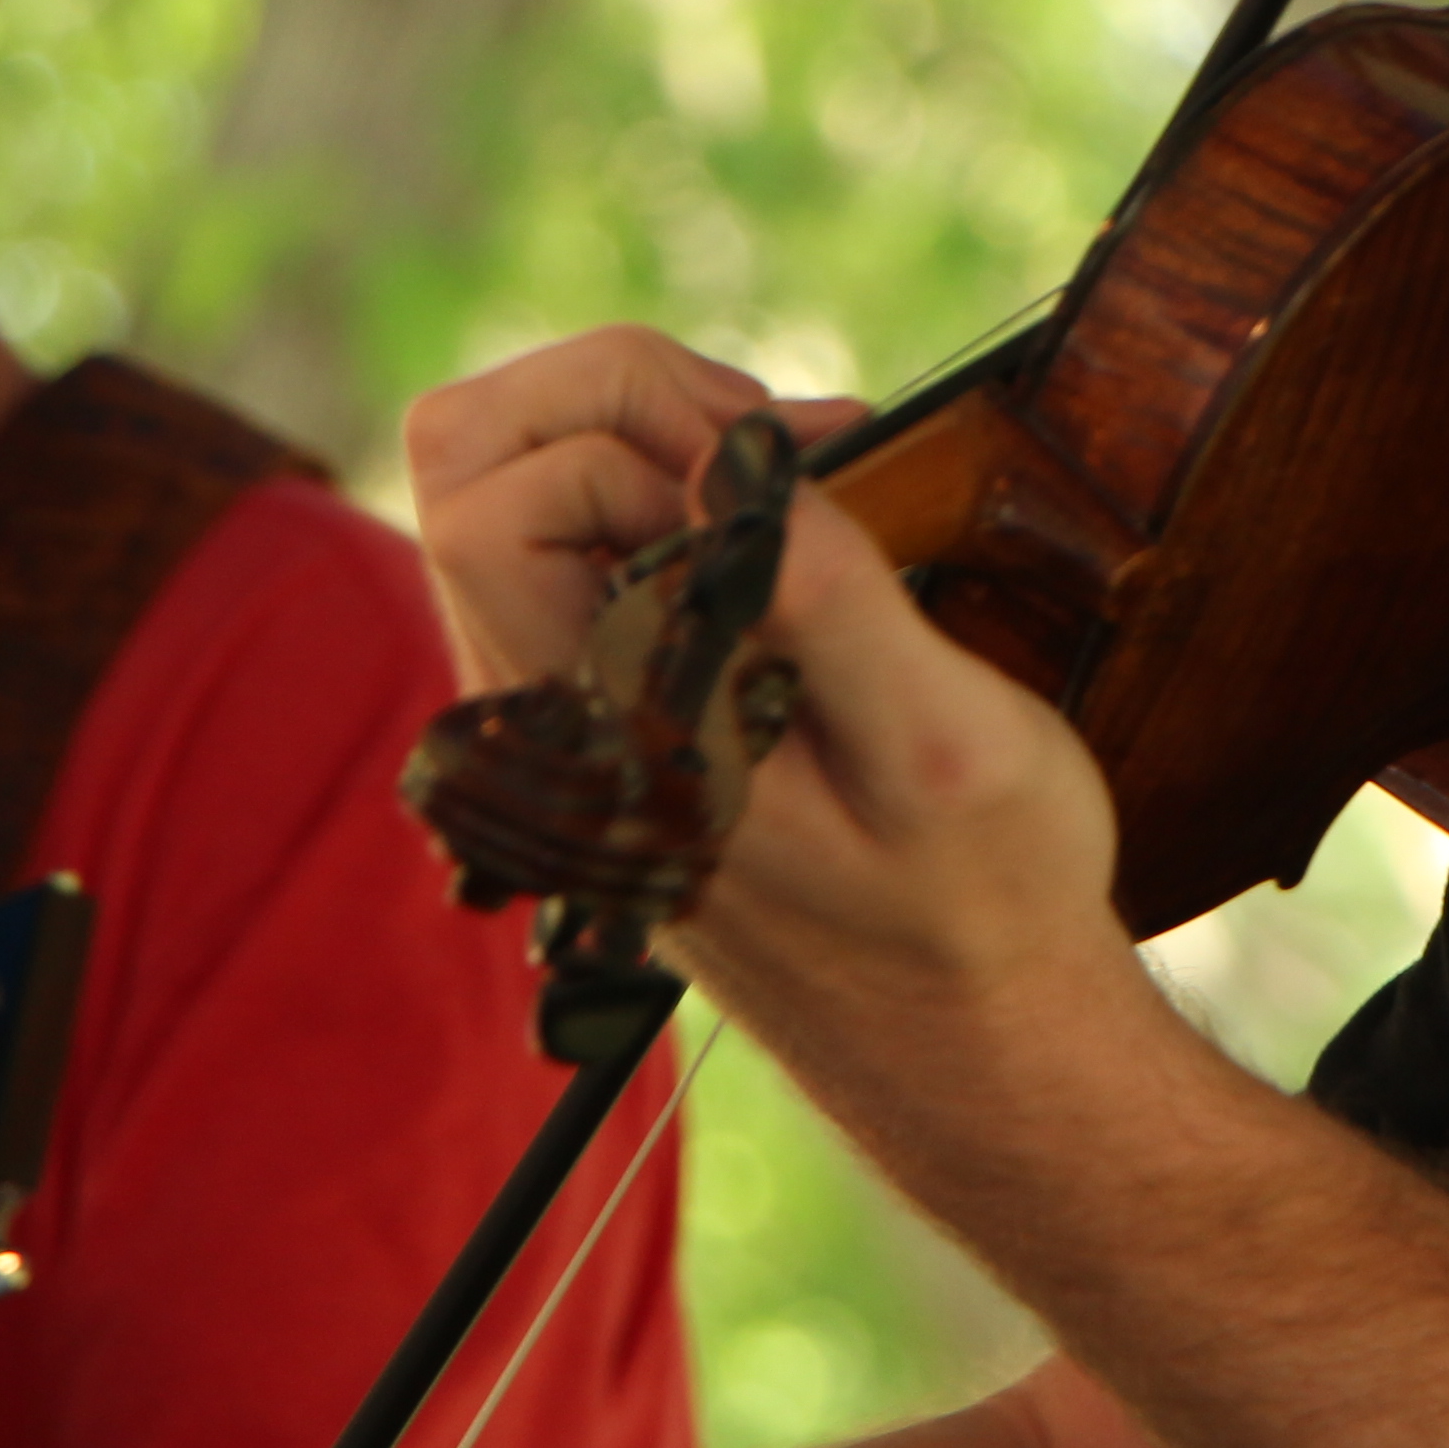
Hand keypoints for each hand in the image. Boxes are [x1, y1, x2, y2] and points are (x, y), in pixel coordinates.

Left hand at [396, 326, 1151, 1097]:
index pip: (497, 505)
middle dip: (617, 399)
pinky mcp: (606, 711)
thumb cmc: (982, 909)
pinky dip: (664, 493)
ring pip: (509, 494)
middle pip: (466, 468)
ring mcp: (566, 717)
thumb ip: (828, 599)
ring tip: (790, 471)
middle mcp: (549, 728)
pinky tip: (783, 525)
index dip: (641, 428)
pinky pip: (575, 546)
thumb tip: (731, 466)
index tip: (793, 457)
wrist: (977, 1048)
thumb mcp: (949, 746)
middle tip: (775, 441)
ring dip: (642, 438)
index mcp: (603, 742)